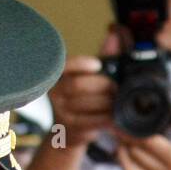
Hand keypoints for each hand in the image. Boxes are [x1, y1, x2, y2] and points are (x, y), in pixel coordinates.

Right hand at [47, 30, 122, 148]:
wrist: (67, 132)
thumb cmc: (81, 100)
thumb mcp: (90, 77)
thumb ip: (102, 58)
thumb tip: (114, 36)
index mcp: (57, 75)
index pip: (65, 65)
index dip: (81, 64)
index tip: (97, 64)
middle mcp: (54, 92)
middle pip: (78, 85)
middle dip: (102, 86)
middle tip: (116, 88)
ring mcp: (60, 111)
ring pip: (86, 104)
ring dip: (106, 103)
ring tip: (116, 102)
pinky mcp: (70, 128)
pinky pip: (91, 121)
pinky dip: (106, 118)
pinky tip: (113, 117)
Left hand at [114, 86, 170, 169]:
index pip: (146, 142)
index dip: (130, 128)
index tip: (120, 117)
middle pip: (133, 154)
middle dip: (123, 137)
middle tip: (117, 122)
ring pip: (129, 169)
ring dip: (122, 153)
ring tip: (120, 137)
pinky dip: (128, 167)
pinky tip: (129, 155)